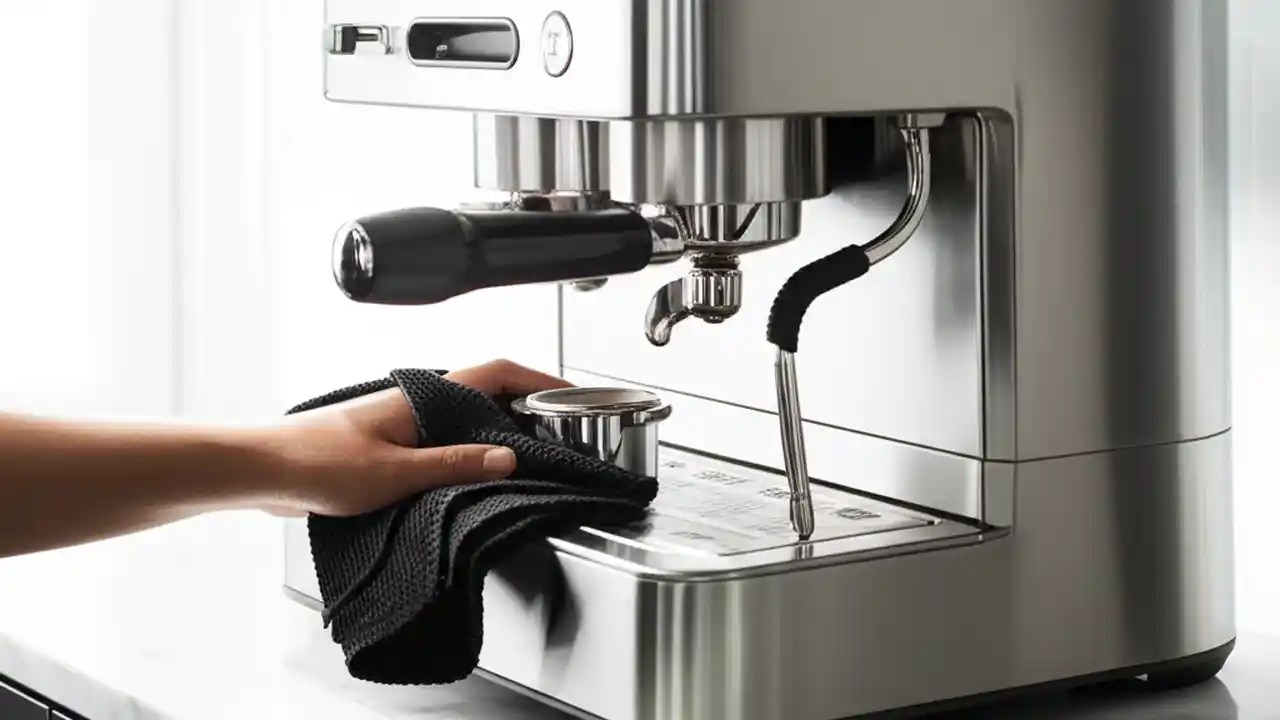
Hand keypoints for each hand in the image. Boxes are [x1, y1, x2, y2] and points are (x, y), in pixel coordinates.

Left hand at [262, 360, 570, 516]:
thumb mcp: (395, 473)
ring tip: (526, 465)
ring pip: (467, 422)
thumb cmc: (315, 463)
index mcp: (423, 397)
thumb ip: (454, 464)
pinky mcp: (392, 448)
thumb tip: (506, 458)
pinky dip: (469, 456)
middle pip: (488, 396)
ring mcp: (405, 424)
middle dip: (528, 413)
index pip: (497, 373)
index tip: (570, 396)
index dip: (539, 379)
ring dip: (498, 437)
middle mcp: (417, 404)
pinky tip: (473, 483)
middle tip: (558, 440)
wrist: (263, 471)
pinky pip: (445, 445)